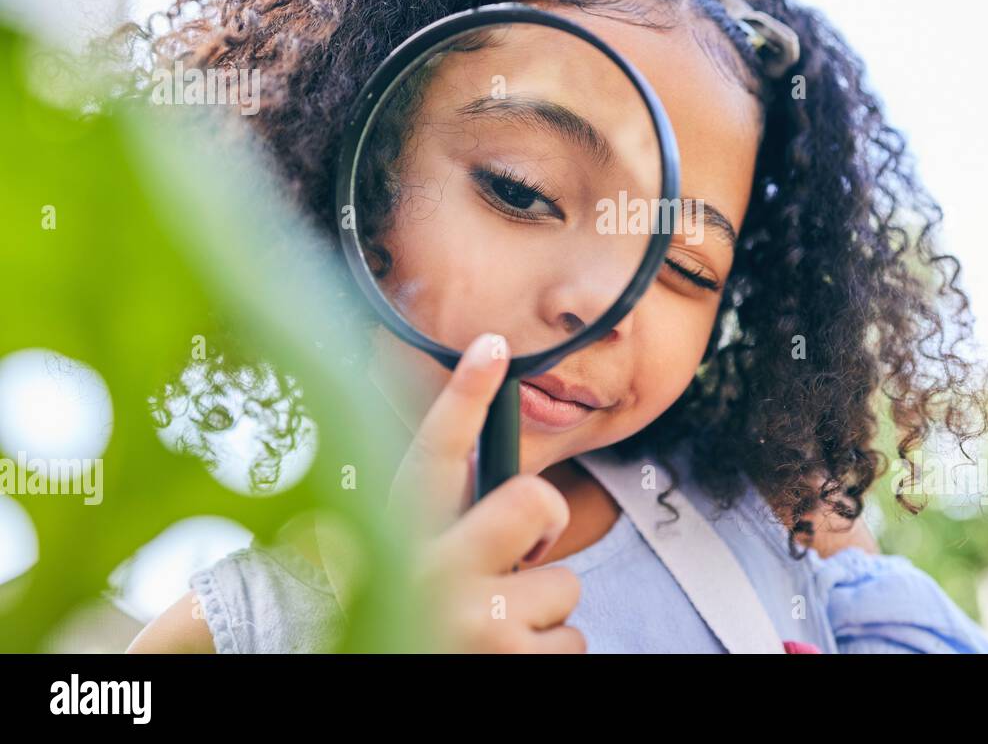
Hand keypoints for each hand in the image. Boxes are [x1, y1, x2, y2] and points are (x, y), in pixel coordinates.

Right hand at [389, 333, 584, 652]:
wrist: (377, 678)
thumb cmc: (409, 617)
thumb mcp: (404, 561)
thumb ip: (439, 517)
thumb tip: (484, 462)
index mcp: (401, 536)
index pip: (433, 450)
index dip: (465, 393)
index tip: (493, 346)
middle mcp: (430, 572)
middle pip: (534, 501)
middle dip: (547, 521)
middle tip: (526, 547)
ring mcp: (474, 620)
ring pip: (564, 583)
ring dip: (542, 609)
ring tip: (496, 626)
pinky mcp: (507, 661)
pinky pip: (574, 637)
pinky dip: (550, 649)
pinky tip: (508, 655)